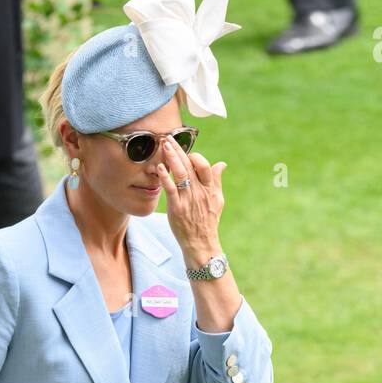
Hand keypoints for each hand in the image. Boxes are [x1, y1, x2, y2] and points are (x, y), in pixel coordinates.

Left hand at [157, 135, 226, 263]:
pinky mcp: (177, 208)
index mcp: (210, 189)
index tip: (185, 153)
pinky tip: (160, 167)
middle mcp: (199, 192)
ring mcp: (188, 199)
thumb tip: (221, 164)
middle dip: (177, 149)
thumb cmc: (208, 223)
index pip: (204, 165)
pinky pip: (171, 189)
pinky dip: (165, 177)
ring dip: (171, 157)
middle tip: (168, 138)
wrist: (201, 244)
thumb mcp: (217, 201)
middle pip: (189, 165)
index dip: (194, 156)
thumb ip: (216, 181)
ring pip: (180, 173)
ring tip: (164, 145)